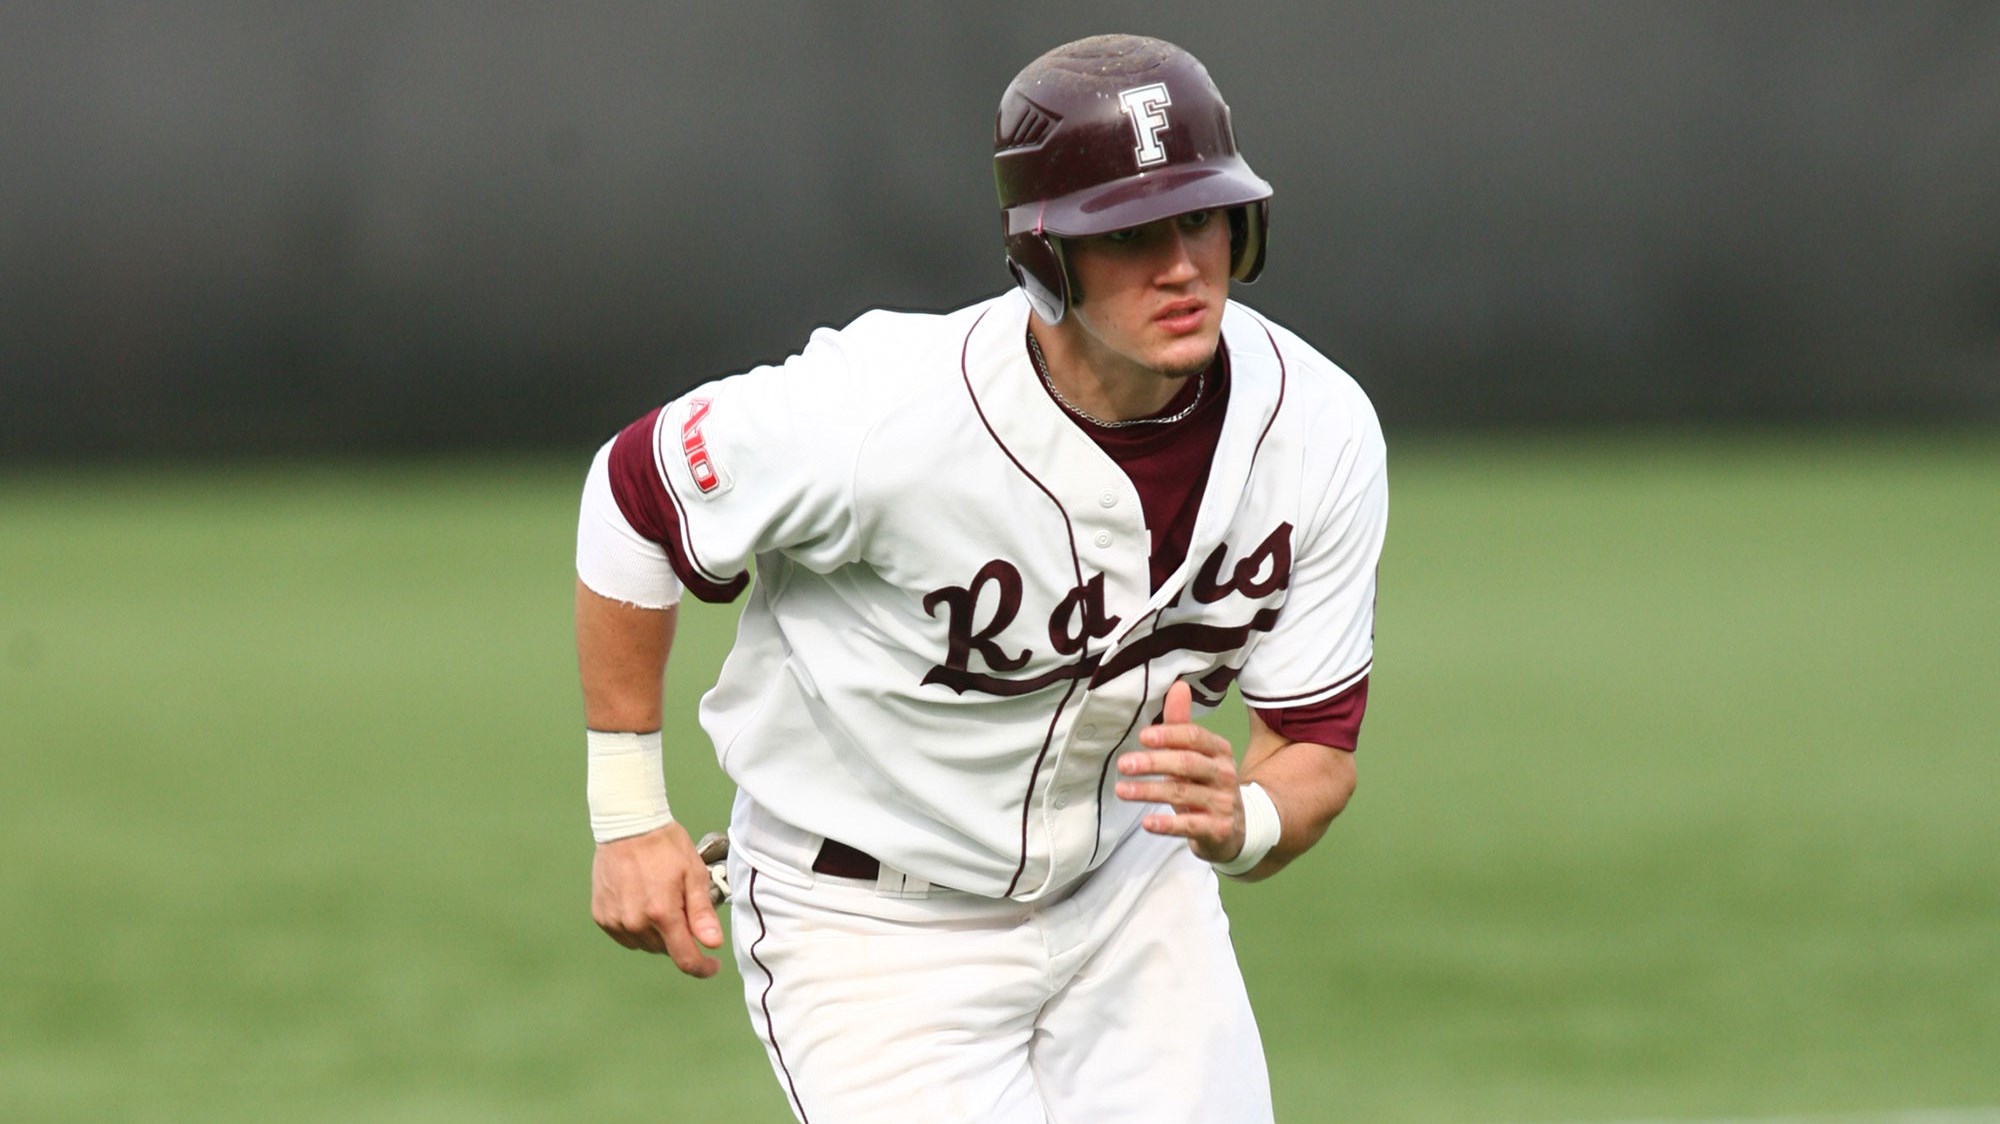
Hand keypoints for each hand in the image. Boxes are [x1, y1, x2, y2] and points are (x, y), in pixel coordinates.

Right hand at [590, 821, 724, 977]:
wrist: (627, 825)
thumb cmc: (664, 846)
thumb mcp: (693, 873)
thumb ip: (702, 913)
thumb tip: (712, 944)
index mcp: (662, 912)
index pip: (684, 958)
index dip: (702, 968)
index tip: (712, 966)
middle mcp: (635, 922)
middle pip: (665, 950)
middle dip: (680, 937)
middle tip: (682, 906)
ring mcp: (615, 920)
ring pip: (645, 945)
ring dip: (658, 934)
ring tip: (660, 900)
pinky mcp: (601, 916)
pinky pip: (625, 936)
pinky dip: (637, 927)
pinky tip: (641, 903)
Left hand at [1116, 680, 1245, 863]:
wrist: (1235, 829)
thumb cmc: (1206, 785)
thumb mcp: (1196, 755)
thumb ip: (1181, 725)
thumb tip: (1178, 685)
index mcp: (1220, 750)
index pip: (1196, 737)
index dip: (1169, 735)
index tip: (1142, 737)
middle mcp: (1225, 774)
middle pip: (1187, 763)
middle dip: (1153, 762)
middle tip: (1123, 765)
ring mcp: (1223, 803)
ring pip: (1184, 793)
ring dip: (1149, 791)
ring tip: (1122, 791)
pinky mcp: (1218, 829)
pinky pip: (1190, 825)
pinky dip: (1167, 824)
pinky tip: (1147, 822)